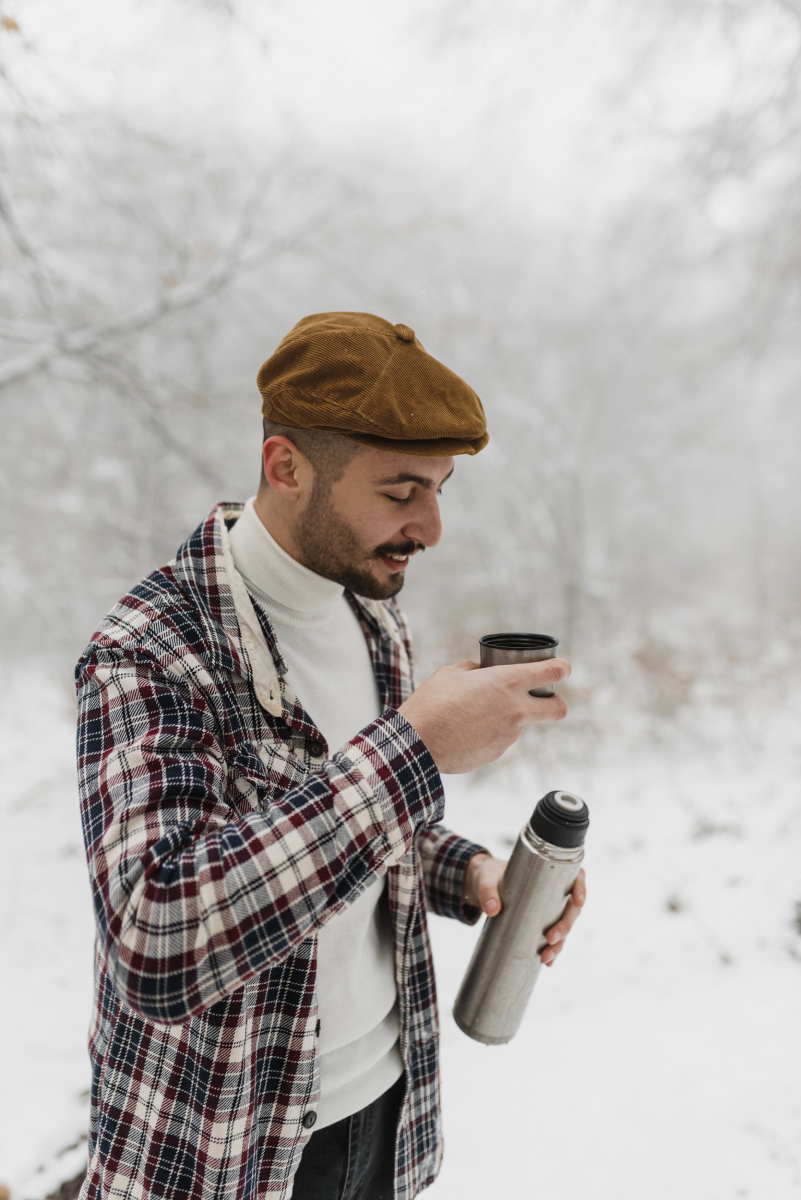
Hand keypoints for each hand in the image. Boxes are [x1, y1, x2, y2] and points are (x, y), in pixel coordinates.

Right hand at [398, 658, 570, 773]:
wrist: (416, 744)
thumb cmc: (432, 703)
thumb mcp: (452, 673)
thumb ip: (474, 670)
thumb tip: (480, 671)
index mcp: (507, 681)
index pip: (552, 673)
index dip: (562, 668)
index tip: (561, 668)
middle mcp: (515, 709)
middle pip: (558, 708)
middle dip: (556, 703)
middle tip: (541, 699)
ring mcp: (509, 735)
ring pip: (521, 724)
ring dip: (507, 718)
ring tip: (474, 715)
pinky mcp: (497, 753)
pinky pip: (500, 739)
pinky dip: (490, 734)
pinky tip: (466, 731)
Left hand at [464, 857, 586, 966]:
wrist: (485, 886)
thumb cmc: (491, 875)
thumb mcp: (487, 879)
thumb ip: (488, 891)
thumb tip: (493, 910)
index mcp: (549, 872)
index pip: (576, 876)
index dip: (581, 888)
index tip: (578, 902)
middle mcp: (555, 890)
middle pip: (571, 908)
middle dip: (565, 926)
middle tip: (550, 939)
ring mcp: (551, 908)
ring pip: (564, 926)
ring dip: (560, 943)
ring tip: (546, 957)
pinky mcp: (542, 923)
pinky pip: (553, 937)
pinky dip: (552, 950)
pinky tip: (547, 962)